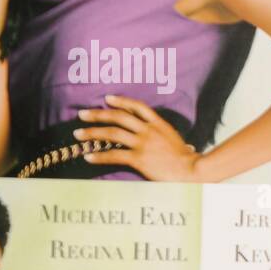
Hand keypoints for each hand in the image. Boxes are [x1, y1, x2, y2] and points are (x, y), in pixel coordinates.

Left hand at [74, 95, 206, 181]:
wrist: (192, 171)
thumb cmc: (187, 160)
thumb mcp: (177, 140)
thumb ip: (166, 136)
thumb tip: (167, 139)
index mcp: (159, 124)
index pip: (137, 106)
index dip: (120, 101)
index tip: (107, 99)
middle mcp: (148, 130)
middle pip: (119, 116)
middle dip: (98, 114)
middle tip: (82, 114)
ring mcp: (143, 144)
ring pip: (112, 133)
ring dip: (92, 133)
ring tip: (78, 134)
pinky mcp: (139, 159)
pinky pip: (114, 155)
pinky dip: (99, 156)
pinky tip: (88, 157)